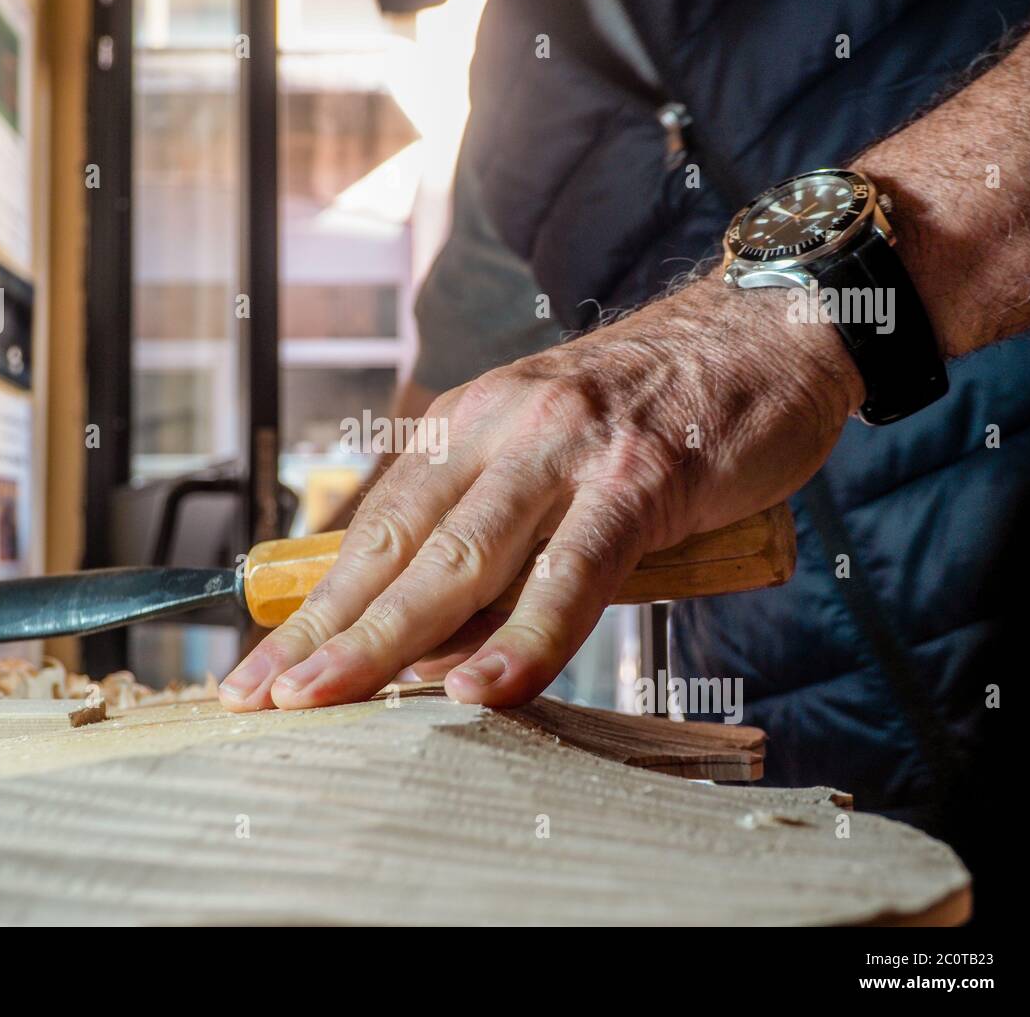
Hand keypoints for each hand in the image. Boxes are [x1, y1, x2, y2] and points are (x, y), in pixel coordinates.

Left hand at [219, 277, 863, 711]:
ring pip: (461, 558)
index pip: (374, 530)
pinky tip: (483, 689)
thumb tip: (438, 654)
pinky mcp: (639, 475)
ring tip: (325, 701)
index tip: (264, 668)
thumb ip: (502, 550)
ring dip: (386, 638)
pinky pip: (574, 569)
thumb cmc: (659, 414)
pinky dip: (528, 636)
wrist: (768, 329)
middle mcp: (499, 428)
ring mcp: (566, 448)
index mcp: (468, 426)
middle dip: (321, 631)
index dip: (314, 605)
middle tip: (261, 698)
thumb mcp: (553, 463)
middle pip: (393, 546)